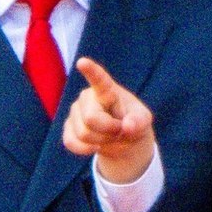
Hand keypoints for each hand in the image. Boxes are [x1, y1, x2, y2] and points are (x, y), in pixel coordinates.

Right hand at [61, 57, 155, 183]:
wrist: (123, 139)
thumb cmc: (133, 123)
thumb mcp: (143, 121)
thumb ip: (138, 122)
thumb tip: (127, 126)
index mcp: (108, 90)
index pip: (99, 79)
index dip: (91, 71)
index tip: (82, 62)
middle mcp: (88, 96)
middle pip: (91, 119)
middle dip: (108, 131)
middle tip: (118, 130)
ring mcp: (75, 111)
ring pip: (82, 133)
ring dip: (100, 141)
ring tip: (109, 136)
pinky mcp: (68, 127)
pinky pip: (70, 142)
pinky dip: (84, 149)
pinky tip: (94, 146)